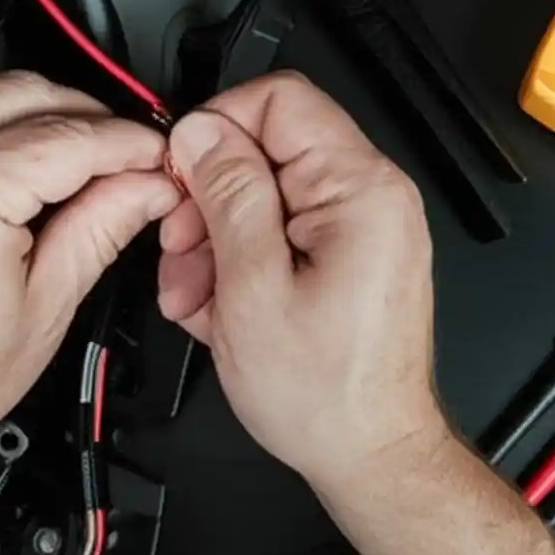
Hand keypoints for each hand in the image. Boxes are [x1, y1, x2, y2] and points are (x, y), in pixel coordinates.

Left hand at [0, 61, 178, 461]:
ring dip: (36, 105)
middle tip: (124, 163)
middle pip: (34, 95)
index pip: (74, 137)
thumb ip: (101, 229)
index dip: (131, 145)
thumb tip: (148, 185)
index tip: (157, 158)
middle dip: (94, 122)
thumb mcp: (44, 310)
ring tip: (66, 152)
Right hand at [157, 72, 441, 482]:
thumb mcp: (252, 288)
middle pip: (266, 150)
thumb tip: (202, 131)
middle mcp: (372, 199)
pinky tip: (221, 308)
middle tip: (182, 250)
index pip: (280, 99)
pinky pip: (280, 234)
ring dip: (214, 241)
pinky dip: (241, 265)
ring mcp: (362, 230)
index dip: (218, 128)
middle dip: (208, 199)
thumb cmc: (326, 394)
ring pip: (264, 196)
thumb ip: (227, 196)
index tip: (183, 174)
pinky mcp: (348, 259)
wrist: (369, 455)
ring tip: (195, 296)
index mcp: (360, 191)